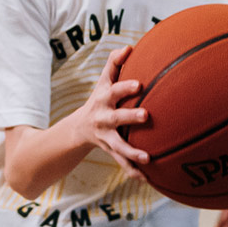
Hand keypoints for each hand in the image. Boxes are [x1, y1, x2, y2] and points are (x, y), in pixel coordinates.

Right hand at [78, 47, 150, 177]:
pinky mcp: (111, 151)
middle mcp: (104, 118)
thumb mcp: (103, 81)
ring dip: (132, 152)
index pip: (114, 90)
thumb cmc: (100, 98)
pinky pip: (122, 163)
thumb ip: (114, 63)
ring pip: (119, 146)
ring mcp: (107, 137)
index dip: (125, 87)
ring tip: (147, 158)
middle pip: (116, 118)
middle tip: (146, 115)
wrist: (80, 128)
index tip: (139, 85)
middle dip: (130, 117)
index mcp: (104, 99)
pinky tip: (146, 179)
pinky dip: (133, 172)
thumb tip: (130, 47)